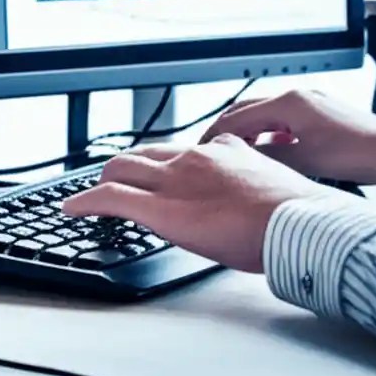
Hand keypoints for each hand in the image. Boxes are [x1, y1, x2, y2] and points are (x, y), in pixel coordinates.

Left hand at [61, 136, 340, 272]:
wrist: (302, 224)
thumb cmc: (298, 215)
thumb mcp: (273, 186)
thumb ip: (250, 184)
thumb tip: (249, 200)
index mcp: (224, 151)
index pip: (182, 151)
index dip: (163, 163)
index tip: (158, 172)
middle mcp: (194, 158)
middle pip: (144, 154)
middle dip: (125, 167)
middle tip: (115, 178)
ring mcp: (174, 180)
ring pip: (121, 169)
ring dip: (103, 180)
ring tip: (89, 193)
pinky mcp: (160, 208)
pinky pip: (111, 198)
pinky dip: (86, 200)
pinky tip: (73, 208)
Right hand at [201, 91, 375, 188]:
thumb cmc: (358, 155)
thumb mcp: (303, 162)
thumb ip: (267, 159)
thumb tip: (241, 161)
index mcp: (289, 102)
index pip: (238, 117)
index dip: (215, 135)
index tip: (200, 150)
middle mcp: (298, 97)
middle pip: (249, 111)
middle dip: (227, 130)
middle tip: (211, 150)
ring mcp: (312, 103)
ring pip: (268, 116)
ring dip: (251, 134)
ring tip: (240, 154)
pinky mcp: (324, 114)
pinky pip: (286, 121)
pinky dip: (273, 135)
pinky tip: (274, 153)